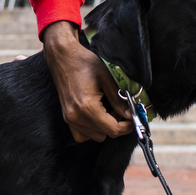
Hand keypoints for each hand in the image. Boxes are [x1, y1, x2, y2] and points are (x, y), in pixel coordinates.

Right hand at [41, 21, 133, 142]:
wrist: (62, 58)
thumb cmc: (84, 63)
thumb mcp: (107, 77)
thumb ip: (118, 99)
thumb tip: (130, 114)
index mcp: (87, 107)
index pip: (113, 130)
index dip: (127, 126)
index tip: (133, 118)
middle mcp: (76, 117)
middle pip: (105, 134)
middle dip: (116, 124)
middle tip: (120, 108)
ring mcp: (69, 119)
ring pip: (95, 136)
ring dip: (104, 127)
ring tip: (107, 110)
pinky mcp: (66, 117)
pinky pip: (82, 134)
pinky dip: (92, 129)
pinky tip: (97, 115)